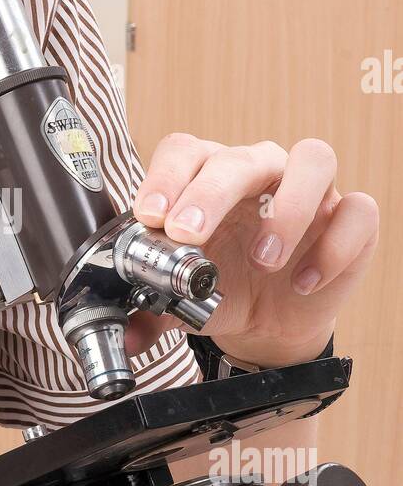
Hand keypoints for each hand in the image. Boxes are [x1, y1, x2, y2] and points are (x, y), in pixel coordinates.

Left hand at [126, 134, 378, 366]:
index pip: (185, 150)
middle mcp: (259, 171)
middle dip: (210, 193)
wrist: (267, 323)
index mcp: (208, 176)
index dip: (166, 177)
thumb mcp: (180, 301)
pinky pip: (358, 211)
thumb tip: (126, 335)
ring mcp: (310, 191)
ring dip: (287, 209)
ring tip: (261, 260)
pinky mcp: (349, 220)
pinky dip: (334, 247)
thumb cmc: (223, 290)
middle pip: (240, 157)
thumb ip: (149, 309)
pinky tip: (304, 282)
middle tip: (188, 234)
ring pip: (313, 159)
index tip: (149, 216)